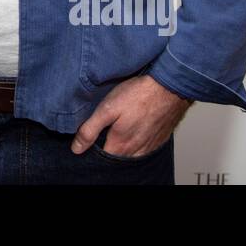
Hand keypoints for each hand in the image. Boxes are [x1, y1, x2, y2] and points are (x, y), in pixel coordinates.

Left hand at [71, 74, 190, 157]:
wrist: (169, 87)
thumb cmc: (138, 95)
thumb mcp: (107, 109)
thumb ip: (90, 130)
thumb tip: (77, 148)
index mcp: (120, 145)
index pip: (101, 158)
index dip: (93, 150)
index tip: (89, 139)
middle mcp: (136, 151)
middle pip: (117, 158)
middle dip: (108, 149)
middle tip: (104, 133)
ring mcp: (150, 146)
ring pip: (132, 155)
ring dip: (123, 148)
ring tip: (118, 132)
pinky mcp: (159, 139)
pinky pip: (145, 149)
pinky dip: (137, 144)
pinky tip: (134, 131)